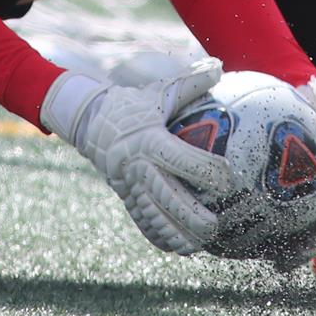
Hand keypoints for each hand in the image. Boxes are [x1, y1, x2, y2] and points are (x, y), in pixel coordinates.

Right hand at [39, 58, 234, 254]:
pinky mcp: (124, 196)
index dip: (204, 169)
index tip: (228, 178)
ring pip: (154, 214)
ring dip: (177, 232)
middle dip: (192, 214)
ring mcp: (129, 184)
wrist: (88, 119)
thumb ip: (190, 83)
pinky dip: (159, 236)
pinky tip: (178, 248)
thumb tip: (220, 67)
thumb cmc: (131, 105)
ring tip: (201, 245)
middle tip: (216, 225)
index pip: (181, 158)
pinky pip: (141, 221)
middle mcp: (138, 166)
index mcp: (150, 140)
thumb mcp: (159, 91)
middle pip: (167, 195)